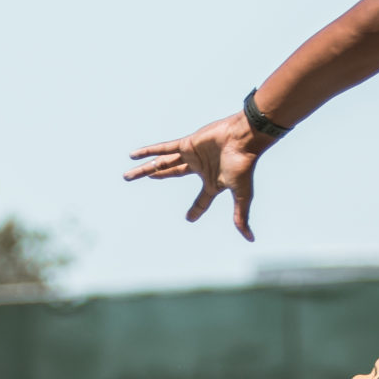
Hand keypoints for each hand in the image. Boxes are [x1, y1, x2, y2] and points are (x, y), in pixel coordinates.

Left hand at [124, 112, 269, 240]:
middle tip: (137, 181)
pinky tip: (133, 156)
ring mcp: (191, 155)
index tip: (189, 218)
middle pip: (170, 174)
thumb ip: (241, 216)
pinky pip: (163, 149)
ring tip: (128, 175)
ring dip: (145, 168)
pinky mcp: (186, 144)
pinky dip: (149, 152)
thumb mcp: (241, 195)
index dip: (195, 210)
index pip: (201, 200)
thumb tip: (250, 239)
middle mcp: (198, 168)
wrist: (244, 138)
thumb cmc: (243, 165)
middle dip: (155, 177)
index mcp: (211, 182)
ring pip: (162, 163)